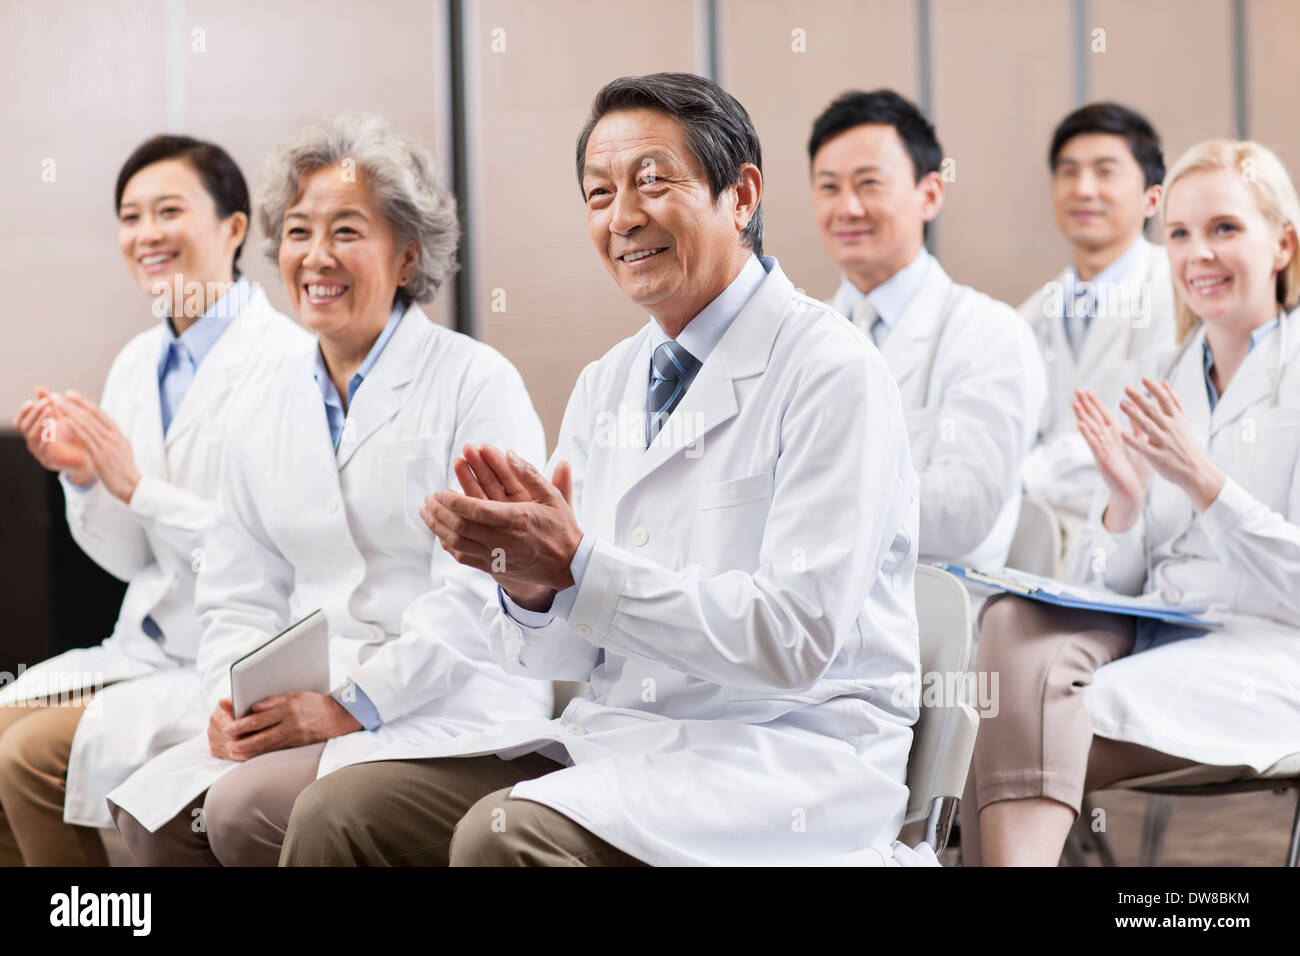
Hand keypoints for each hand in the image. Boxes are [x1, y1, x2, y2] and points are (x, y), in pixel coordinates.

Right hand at [12, 387, 92, 483]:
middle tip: (46, 403)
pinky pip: (43, 449)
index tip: (32, 401)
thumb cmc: (76, 434)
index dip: (23, 411)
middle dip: (35, 413)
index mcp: (34, 431)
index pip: (20, 421)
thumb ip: (50, 403)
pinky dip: (46, 437)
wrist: (91, 454)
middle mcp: (33, 442)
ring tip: (49, 411)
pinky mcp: (48, 461)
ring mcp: (39, 452)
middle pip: (25, 427)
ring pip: (32, 436)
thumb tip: (39, 388)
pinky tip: (51, 428)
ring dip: (40, 421)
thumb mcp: (62, 416)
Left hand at [59, 391, 141, 502]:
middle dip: (75, 404)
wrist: (132, 486)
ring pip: (87, 425)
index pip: (100, 414)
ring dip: (72, 413)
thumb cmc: (124, 470)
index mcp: (118, 434)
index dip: (85, 403)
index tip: (72, 395)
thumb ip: (111, 439)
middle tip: (60, 395)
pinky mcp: (100, 456)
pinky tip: (67, 421)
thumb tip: (101, 431)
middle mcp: (113, 437)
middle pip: (92, 416)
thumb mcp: (121, 450)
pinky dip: (76, 428)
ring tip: (58, 404)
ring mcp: (107, 446)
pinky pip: (86, 439)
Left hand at [209, 692, 361, 761]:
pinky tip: (248, 756)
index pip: (259, 719)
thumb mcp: (295, 694)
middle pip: (260, 737)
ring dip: (247, 752)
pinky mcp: (296, 746)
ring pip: (265, 748)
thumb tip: (252, 707)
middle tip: (227, 745)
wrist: (338, 718)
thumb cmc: (314, 703)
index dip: (241, 725)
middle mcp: (290, 725)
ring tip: (232, 752)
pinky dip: (259, 754)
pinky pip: (273, 751)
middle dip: (241, 743)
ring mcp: (293, 738)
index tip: (228, 728)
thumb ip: (272, 701)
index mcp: (288, 709)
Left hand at [421, 444, 580, 609]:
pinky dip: (449, 545)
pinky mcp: (495, 568)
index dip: (453, 501)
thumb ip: (530, 474)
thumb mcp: (552, 497)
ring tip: (426, 514)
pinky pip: (465, 558)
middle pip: (461, 526)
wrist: (570, 565)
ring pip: (458, 543)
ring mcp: (498, 557)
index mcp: (516, 519)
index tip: (439, 491)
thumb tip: (509, 453)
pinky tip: (441, 534)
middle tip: (428, 500)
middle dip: (440, 512)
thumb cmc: (561, 528)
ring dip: (438, 528)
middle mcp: (504, 540)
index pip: (476, 510)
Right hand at [1073, 388, 1151, 532]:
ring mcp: (1103, 448)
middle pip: (1093, 418)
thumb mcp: (1141, 444)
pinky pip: (1093, 444)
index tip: (1087, 391)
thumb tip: (1138, 410)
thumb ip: (1138, 427)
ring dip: (1083, 416)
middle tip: (1076, 391)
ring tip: (1075, 404)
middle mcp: (1107, 439)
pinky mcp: (1102, 459)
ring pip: (1091, 429)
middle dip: (1085, 405)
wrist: (1134, 491)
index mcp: (1115, 434)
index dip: (1095, 402)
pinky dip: (1087, 434)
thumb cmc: (1137, 470)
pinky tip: (1081, 425)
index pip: (1102, 414)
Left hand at [1119, 377, 1225, 511]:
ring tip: (1121, 404)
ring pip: (1147, 426)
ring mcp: (1164, 442)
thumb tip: (1164, 382)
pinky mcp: (1158, 457)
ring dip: (1134, 414)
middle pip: (1154, 410)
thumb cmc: (1186, 444)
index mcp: (1177, 419)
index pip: (1165, 400)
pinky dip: (1133, 441)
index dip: (1154, 388)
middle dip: (1140, 398)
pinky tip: (1122, 434)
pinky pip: (1143, 447)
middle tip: (1127, 388)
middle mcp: (1171, 429)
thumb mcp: (1183, 420)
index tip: (1143, 378)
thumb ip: (1174, 401)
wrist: (1196, 470)